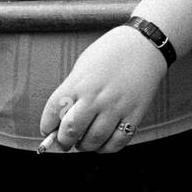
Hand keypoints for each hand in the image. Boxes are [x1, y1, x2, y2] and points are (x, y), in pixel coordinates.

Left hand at [39, 26, 168, 153]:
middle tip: (65, 142)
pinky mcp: (135, 113)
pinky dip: (107, 148)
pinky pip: (118, 141)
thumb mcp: (83, 66)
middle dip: (64, 142)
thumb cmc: (110, 53)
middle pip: (71, 131)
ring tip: (84, 143)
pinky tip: (103, 143)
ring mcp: (116, 106)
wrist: (145, 44)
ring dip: (84, 146)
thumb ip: (72, 91)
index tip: (48, 131)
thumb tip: (60, 120)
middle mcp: (95, 96)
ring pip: (93, 140)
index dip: (47, 126)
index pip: (53, 113)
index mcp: (78, 82)